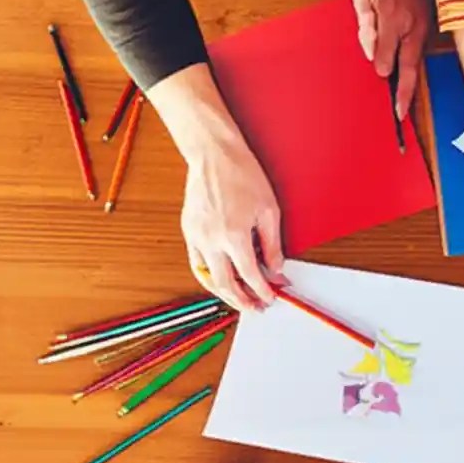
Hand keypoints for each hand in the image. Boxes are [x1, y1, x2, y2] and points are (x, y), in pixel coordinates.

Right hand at [180, 130, 284, 311]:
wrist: (213, 155)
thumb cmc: (243, 175)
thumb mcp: (269, 210)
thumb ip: (272, 244)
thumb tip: (275, 268)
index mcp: (234, 235)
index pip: (249, 275)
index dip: (262, 291)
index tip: (271, 297)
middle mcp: (211, 239)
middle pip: (225, 284)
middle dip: (242, 300)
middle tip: (256, 308)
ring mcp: (196, 236)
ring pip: (206, 277)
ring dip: (223, 293)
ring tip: (238, 299)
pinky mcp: (188, 230)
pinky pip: (196, 262)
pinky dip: (208, 275)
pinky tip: (220, 279)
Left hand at [353, 0, 430, 119]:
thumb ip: (366, 25)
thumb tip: (370, 53)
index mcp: (391, 14)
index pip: (388, 51)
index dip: (383, 66)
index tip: (381, 77)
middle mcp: (411, 24)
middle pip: (409, 65)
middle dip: (405, 92)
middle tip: (400, 115)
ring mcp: (423, 27)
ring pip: (416, 62)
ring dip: (411, 85)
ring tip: (405, 107)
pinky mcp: (428, 27)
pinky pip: (419, 52)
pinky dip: (414, 70)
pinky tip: (409, 84)